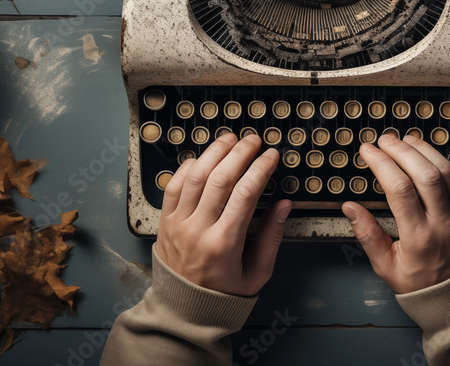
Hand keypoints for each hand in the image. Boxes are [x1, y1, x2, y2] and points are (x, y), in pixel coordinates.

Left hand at [156, 133, 291, 295]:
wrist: (185, 309)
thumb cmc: (225, 292)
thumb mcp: (257, 272)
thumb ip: (272, 237)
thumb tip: (284, 204)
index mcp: (224, 244)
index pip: (245, 194)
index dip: (260, 169)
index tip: (271, 156)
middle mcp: (198, 230)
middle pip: (220, 179)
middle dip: (240, 153)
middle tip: (254, 140)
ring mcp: (178, 224)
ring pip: (195, 176)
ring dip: (214, 153)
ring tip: (230, 139)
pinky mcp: (165, 221)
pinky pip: (173, 186)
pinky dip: (188, 167)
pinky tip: (203, 158)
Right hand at [341, 134, 449, 293]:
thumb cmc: (422, 285)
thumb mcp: (387, 267)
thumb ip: (368, 236)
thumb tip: (350, 208)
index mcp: (419, 237)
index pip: (399, 189)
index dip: (381, 163)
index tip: (368, 151)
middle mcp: (443, 223)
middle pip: (424, 174)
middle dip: (402, 151)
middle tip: (385, 140)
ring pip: (446, 172)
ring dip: (425, 150)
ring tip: (406, 141)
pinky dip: (445, 163)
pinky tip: (430, 156)